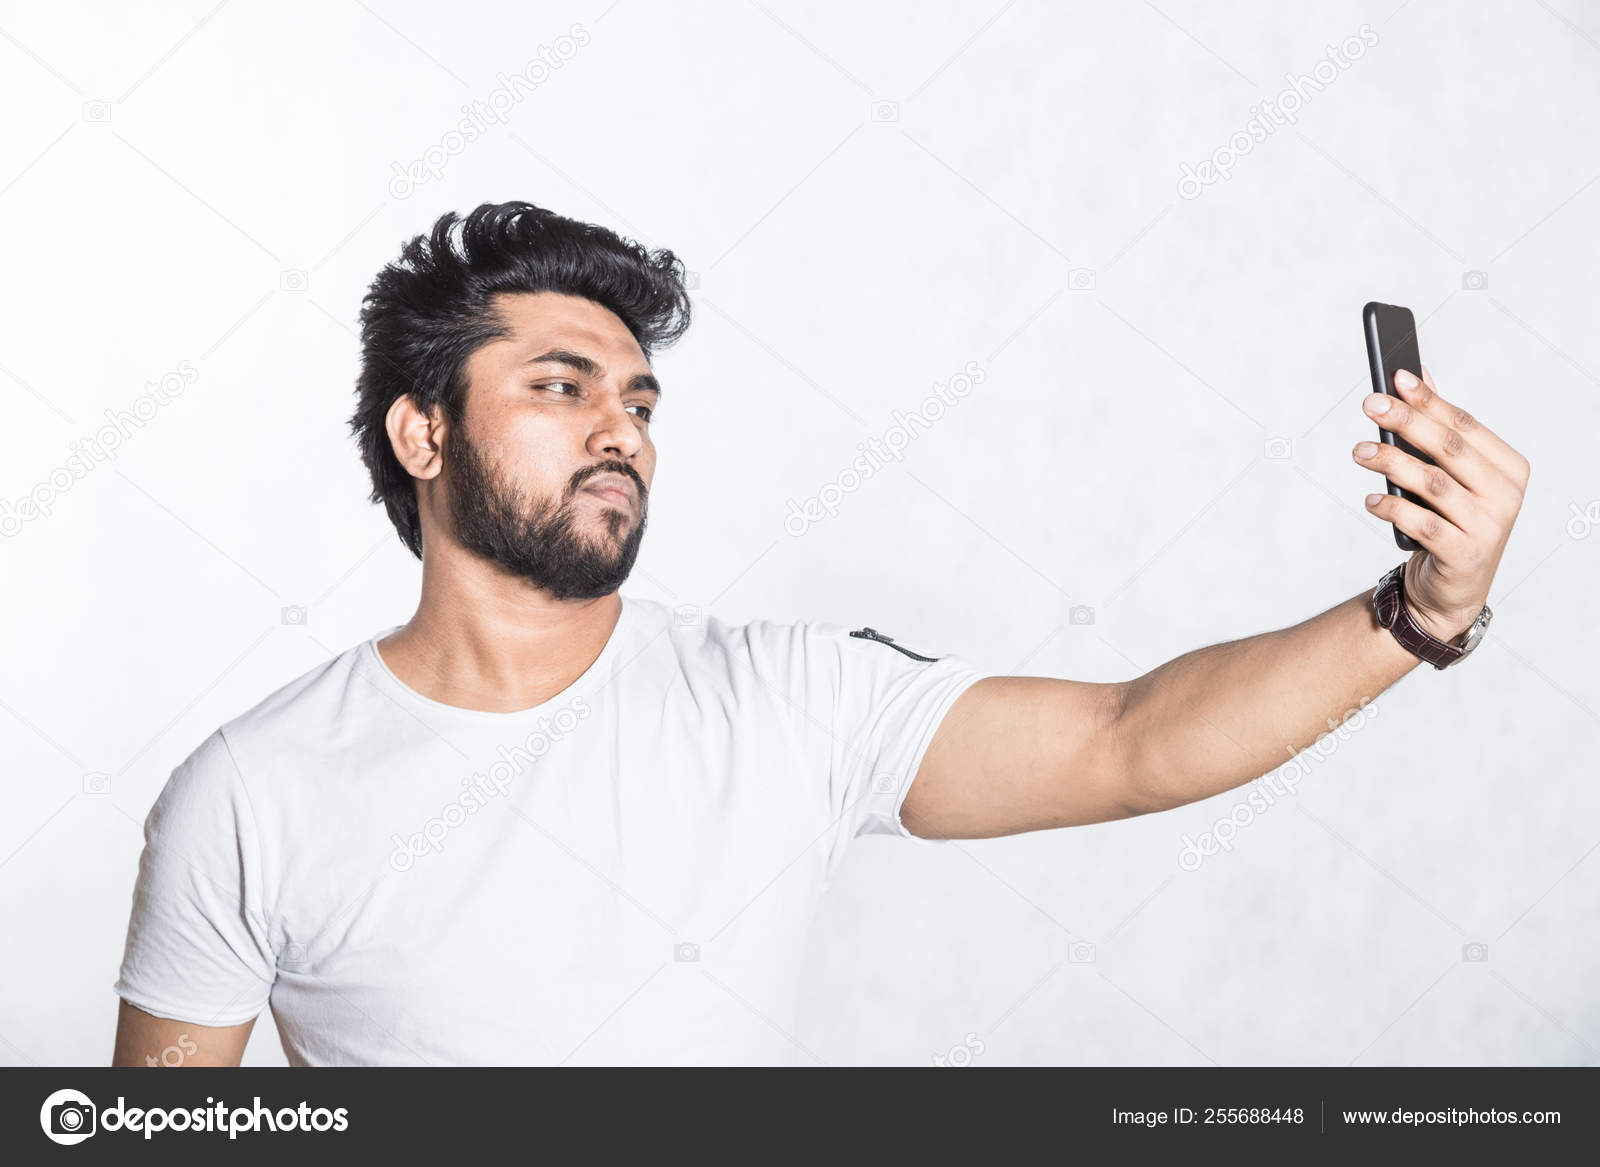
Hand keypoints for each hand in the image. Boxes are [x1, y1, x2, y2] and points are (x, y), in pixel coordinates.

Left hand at [1352, 366, 1529, 642]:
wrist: (1451, 591)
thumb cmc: (1449, 521)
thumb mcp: (1450, 475)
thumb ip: (1439, 428)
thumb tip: (1417, 373)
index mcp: (1509, 467)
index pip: (1465, 425)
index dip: (1429, 399)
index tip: (1396, 376)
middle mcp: (1506, 495)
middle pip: (1449, 448)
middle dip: (1406, 421)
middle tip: (1370, 404)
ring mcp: (1489, 526)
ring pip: (1432, 483)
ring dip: (1391, 463)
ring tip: (1359, 451)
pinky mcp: (1465, 554)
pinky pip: (1422, 524)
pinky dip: (1392, 509)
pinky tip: (1370, 499)